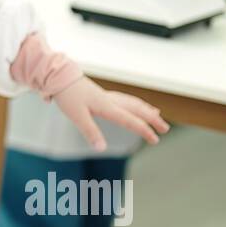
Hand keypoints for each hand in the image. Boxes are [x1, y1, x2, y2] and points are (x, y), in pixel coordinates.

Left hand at [52, 77, 169, 151]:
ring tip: (157, 115)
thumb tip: (101, 149)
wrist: (59, 77)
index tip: (156, 140)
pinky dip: (135, 104)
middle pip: (137, 109)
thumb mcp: (77, 117)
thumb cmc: (68, 96)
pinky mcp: (102, 96)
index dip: (144, 130)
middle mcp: (111, 101)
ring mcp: (107, 97)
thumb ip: (90, 132)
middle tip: (165, 129)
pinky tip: (133, 106)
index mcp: (107, 107)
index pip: (130, 120)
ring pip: (132, 102)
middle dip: (152, 119)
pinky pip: (125, 100)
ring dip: (146, 110)